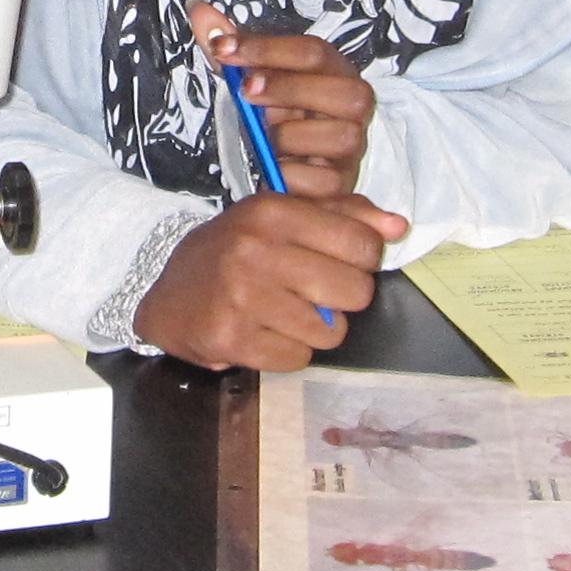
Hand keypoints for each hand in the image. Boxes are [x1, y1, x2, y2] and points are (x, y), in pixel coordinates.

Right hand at [132, 193, 407, 371]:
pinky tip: (265, 333)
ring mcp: (242, 296)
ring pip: (331, 332)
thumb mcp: (281, 219)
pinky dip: (289, 352)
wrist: (170, 294)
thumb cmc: (236, 251)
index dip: (361, 259)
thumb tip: (399, 226)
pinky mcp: (233, 338)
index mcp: (271, 211)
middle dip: (342, 298)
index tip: (338, 260)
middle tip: (312, 292)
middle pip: (354, 291)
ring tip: (285, 313)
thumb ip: (343, 216)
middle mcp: (255, 249)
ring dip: (315, 330)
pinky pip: (299, 359)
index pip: (360, 243)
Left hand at [188, 0, 373, 197]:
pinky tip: (272, 166)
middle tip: (244, 90)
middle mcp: (351, 110)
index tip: (222, 48)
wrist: (283, 167)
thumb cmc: (272, 115)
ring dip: (290, 135)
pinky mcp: (340, 186)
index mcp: (333, 74)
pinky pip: (326, 183)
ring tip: (262, 137)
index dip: (268, 48)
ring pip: (343, 138)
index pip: (314, 51)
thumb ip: (229, 46)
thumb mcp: (248, 79)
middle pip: (350, 92)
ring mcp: (350, 149)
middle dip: (292, 88)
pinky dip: (292, 174)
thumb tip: (198, 7)